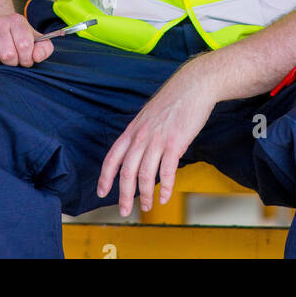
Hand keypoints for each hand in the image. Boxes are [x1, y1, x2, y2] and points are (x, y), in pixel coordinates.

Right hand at [0, 12, 53, 66]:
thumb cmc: (15, 36)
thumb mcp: (34, 38)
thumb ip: (44, 48)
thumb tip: (36, 57)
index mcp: (16, 20)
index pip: (24, 46)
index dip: (26, 59)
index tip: (25, 59)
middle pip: (8, 55)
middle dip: (12, 64)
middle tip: (12, 60)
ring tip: (0, 59)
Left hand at [97, 59, 217, 215]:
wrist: (194, 85)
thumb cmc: (174, 99)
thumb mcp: (148, 114)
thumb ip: (141, 133)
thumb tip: (137, 151)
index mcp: (133, 129)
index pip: (112, 157)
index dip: (105, 177)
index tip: (102, 192)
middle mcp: (142, 136)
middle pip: (127, 172)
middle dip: (124, 195)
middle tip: (124, 210)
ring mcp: (158, 140)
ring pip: (145, 176)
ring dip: (145, 196)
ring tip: (148, 206)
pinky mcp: (175, 143)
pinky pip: (167, 172)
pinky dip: (165, 188)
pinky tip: (165, 197)